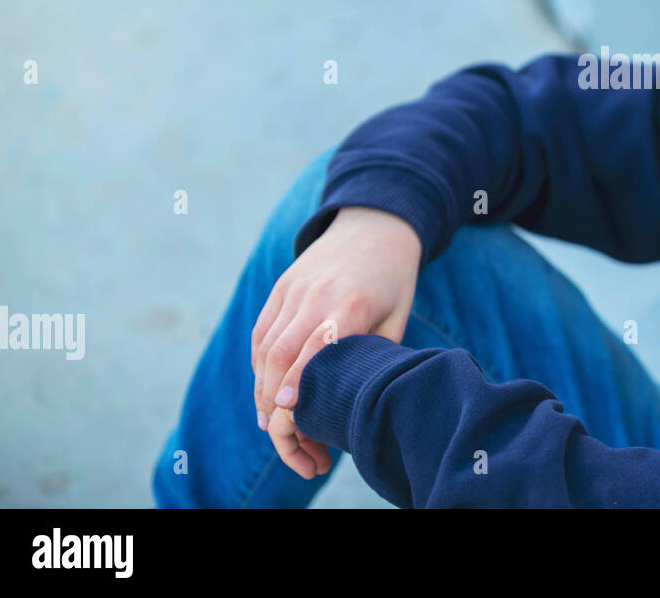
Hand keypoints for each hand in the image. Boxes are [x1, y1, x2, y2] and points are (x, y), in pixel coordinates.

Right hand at [251, 205, 422, 477]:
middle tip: (282, 435)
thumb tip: (353, 402)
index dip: (301, 378)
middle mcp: (316, 294)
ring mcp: (293, 288)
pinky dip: (260, 364)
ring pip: (265, 345)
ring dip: (264, 387)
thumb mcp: (398, 316)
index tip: (288, 410)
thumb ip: (374, 354)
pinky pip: (261, 331)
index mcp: (353, 302)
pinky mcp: (280, 287)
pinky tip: (268, 388)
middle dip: (275, 399)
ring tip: (271, 422)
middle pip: (281, 351)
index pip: (319, 344)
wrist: (375, 225)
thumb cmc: (393, 279)